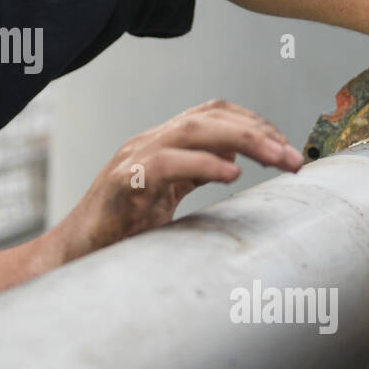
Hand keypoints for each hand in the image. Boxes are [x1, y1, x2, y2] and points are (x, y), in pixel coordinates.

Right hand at [51, 99, 302, 261]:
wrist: (73, 255)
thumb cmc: (119, 231)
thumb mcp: (166, 198)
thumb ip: (194, 175)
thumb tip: (235, 161)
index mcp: (162, 144)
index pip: (214, 113)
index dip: (255, 122)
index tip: (288, 147)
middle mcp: (148, 142)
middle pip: (210, 116)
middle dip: (260, 131)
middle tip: (296, 158)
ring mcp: (133, 158)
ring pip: (192, 129)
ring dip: (243, 140)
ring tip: (277, 159)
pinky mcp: (122, 182)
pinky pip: (166, 163)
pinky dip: (203, 164)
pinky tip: (231, 174)